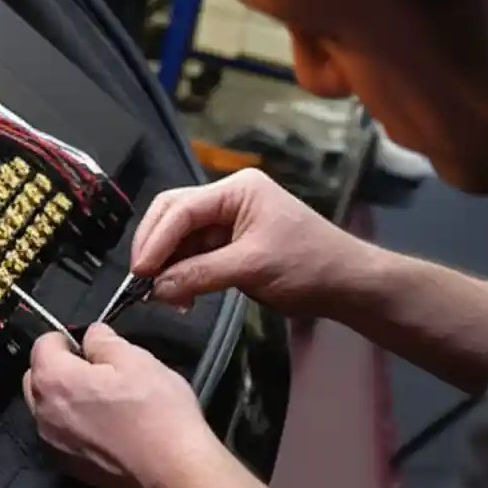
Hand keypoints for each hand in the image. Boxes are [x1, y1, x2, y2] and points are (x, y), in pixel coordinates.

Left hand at [23, 324, 229, 487]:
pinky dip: (74, 424)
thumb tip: (90, 335)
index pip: (42, 344)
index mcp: (54, 381)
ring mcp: (53, 444)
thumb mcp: (137, 360)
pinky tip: (107, 427)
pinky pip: (60, 433)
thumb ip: (104, 341)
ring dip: (65, 398)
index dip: (67, 338)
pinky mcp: (68, 466)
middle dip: (60, 368)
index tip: (92, 346)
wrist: (174, 473)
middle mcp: (42, 413)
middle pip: (37, 378)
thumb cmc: (157, 412)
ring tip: (105, 401)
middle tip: (99, 371)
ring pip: (47, 408)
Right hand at [132, 168, 356, 313]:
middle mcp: (229, 199)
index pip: (181, 208)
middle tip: (141, 282)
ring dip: (169, 267)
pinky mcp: (231, 246)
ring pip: (181, 239)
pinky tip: (181, 298)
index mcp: (237, 190)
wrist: (347, 283)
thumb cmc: (308, 265)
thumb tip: (156, 289)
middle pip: (174, 216)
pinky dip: (184, 276)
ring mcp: (229, 222)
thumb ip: (200, 275)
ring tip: (163, 297)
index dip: (155, 240)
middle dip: (156, 248)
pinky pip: (196, 256)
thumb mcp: (252, 268)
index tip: (140, 272)